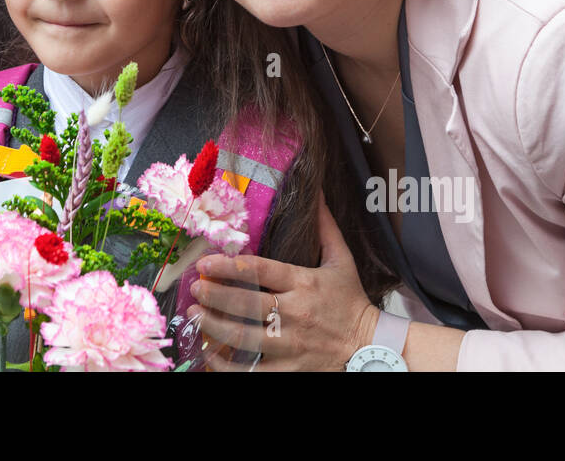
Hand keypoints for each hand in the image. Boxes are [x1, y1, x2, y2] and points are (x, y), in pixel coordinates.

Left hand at [190, 192, 378, 370]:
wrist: (370, 347)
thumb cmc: (351, 302)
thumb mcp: (341, 261)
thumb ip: (324, 227)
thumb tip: (315, 192)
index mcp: (304, 283)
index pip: (261, 271)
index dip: (229, 267)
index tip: (206, 263)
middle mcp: (294, 314)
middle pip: (247, 304)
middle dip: (214, 295)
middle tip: (195, 288)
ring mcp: (291, 345)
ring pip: (244, 338)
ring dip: (213, 326)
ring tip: (194, 314)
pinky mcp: (289, 370)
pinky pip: (251, 371)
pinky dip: (227, 365)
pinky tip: (210, 352)